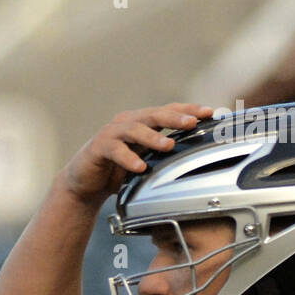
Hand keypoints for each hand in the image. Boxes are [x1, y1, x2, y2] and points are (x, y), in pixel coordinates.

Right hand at [61, 103, 215, 202]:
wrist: (85, 184)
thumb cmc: (117, 171)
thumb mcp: (145, 161)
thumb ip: (163, 156)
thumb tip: (194, 157)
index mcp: (142, 123)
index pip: (169, 112)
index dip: (189, 110)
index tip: (210, 112)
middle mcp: (129, 122)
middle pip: (155, 115)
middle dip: (175, 118)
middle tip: (192, 123)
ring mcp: (113, 133)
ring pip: (135, 129)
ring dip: (153, 138)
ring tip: (168, 146)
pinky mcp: (99, 147)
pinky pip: (116, 150)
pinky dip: (128, 158)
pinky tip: (139, 167)